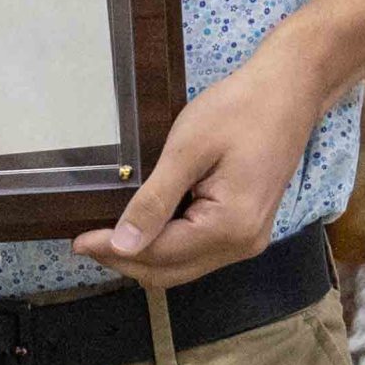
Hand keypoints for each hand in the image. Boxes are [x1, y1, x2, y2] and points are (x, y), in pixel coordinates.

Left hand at [74, 47, 325, 285]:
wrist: (288, 92)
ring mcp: (247, 240)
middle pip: (171, 272)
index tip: (77, 242)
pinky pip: (198, 251)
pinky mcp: (245, 228)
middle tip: (84, 241)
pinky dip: (167, 246)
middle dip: (126, 260)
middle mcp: (242, 245)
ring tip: (106, 235)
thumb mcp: (187, 150)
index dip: (115, 251)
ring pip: (184, 266)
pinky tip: (143, 226)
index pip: (160, 255)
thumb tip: (123, 245)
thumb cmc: (238, 111)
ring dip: (145, 256)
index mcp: (230, 228)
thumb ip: (154, 201)